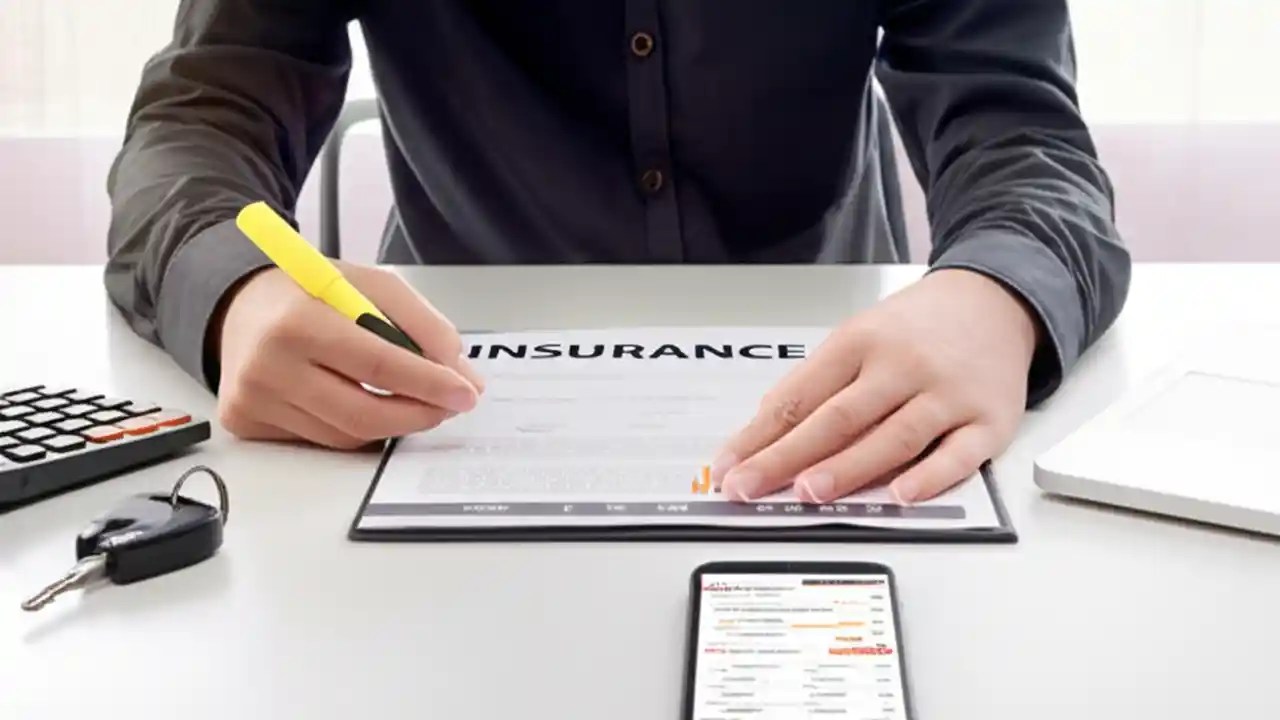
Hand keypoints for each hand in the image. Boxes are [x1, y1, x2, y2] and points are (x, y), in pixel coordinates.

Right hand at [214, 262, 483, 448]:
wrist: (239, 304)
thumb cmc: (310, 293)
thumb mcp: (371, 286)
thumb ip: (423, 325)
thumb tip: (462, 375)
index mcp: (298, 320)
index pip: (377, 365)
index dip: (428, 384)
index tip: (464, 393)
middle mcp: (268, 365)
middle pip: (362, 414)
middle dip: (418, 415)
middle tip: (448, 407)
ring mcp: (253, 399)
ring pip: (346, 436)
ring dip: (390, 424)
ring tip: (410, 400)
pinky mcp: (246, 422)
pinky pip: (320, 440)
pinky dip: (353, 428)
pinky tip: (361, 402)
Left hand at [713, 269, 1040, 503]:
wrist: (996, 300)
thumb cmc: (918, 326)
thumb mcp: (859, 335)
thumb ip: (817, 382)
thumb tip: (765, 432)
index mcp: (860, 341)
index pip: (799, 396)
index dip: (759, 436)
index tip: (729, 468)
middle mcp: (902, 366)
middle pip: (837, 418)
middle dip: (787, 457)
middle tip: (751, 487)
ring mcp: (947, 394)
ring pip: (893, 437)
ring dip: (848, 468)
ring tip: (809, 492)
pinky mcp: (988, 421)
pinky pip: (959, 456)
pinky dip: (930, 477)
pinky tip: (900, 495)